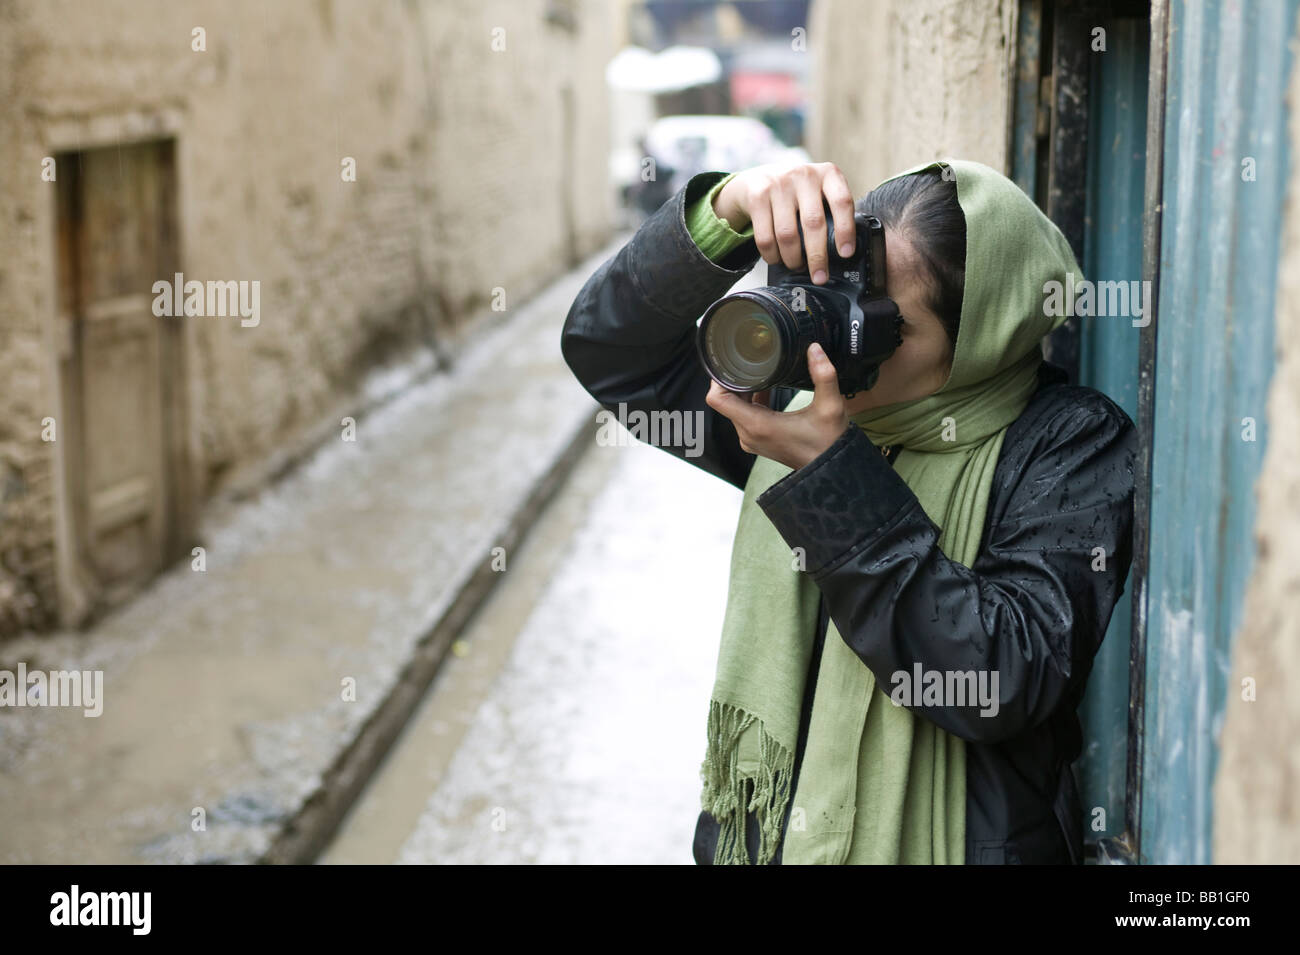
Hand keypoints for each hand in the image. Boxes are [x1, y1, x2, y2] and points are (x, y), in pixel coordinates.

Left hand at [705, 342, 848, 471]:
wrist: (830, 468)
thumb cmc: (828, 443)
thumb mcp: (830, 406)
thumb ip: (823, 375)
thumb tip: (815, 349)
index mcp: (758, 425)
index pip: (717, 400)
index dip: (718, 379)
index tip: (729, 362)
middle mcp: (748, 434)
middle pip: (725, 401)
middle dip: (733, 380)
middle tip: (747, 360)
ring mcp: (751, 439)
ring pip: (734, 408)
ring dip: (742, 390)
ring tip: (757, 372)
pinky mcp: (757, 441)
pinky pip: (744, 416)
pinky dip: (750, 401)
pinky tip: (765, 388)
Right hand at [712, 161, 856, 285]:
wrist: (758, 179)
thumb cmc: (796, 193)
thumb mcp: (819, 191)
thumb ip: (831, 211)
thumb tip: (841, 252)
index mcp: (827, 174)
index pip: (842, 202)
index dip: (846, 230)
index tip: (846, 254)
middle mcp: (804, 175)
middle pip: (813, 223)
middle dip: (817, 257)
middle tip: (820, 277)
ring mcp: (778, 184)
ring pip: (787, 234)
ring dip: (793, 259)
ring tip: (796, 266)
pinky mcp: (757, 197)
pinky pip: (765, 237)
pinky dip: (772, 256)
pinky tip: (777, 259)